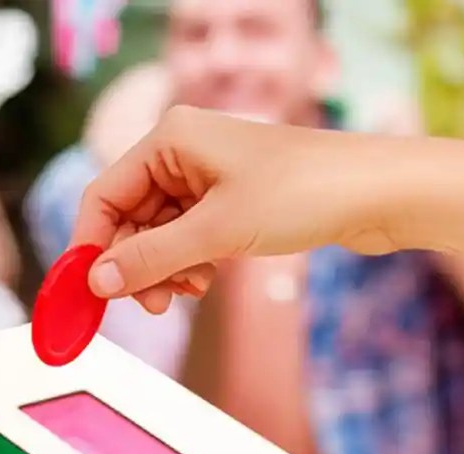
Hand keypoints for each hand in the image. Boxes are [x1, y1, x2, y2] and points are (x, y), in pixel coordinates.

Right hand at [73, 107, 401, 312]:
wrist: (379, 193)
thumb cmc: (305, 191)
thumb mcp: (216, 233)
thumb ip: (150, 259)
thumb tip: (97, 281)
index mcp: (170, 138)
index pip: (103, 196)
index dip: (89, 246)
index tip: (84, 291)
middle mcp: (183, 152)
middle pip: (128, 218)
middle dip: (132, 265)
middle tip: (148, 304)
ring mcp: (207, 177)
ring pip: (157, 234)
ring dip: (162, 270)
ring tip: (185, 293)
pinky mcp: (230, 201)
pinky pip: (186, 238)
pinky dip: (187, 265)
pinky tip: (205, 282)